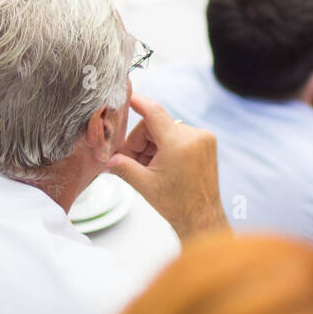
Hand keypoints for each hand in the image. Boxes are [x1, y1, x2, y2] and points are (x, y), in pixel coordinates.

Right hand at [106, 92, 227, 238]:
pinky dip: (166, 147)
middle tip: (130, 162)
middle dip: (140, 142)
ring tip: (148, 169)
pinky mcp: (207, 143)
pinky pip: (178, 136)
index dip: (138, 102)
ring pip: (165, 131)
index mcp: (179, 143)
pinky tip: (161, 165)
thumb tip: (105, 159)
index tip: (127, 96)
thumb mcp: (144, 184)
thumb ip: (122, 166)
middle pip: (155, 126)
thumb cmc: (176, 204)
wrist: (202, 218)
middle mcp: (194, 136)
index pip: (153, 112)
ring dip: (152, 146)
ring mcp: (203, 138)